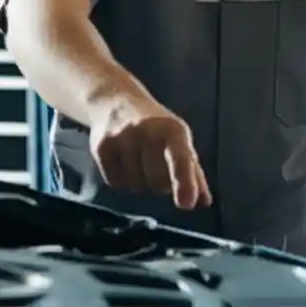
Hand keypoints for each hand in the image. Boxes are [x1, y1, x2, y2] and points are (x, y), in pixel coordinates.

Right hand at [88, 94, 212, 209]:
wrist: (116, 102)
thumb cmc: (155, 127)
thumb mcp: (178, 141)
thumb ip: (192, 172)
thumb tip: (204, 202)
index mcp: (173, 130)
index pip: (181, 158)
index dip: (184, 182)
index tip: (187, 204)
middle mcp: (147, 130)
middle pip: (158, 183)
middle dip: (160, 183)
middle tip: (156, 164)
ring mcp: (122, 137)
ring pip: (136, 186)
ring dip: (140, 182)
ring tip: (138, 159)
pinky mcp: (102, 147)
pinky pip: (115, 183)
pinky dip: (121, 180)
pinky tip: (122, 161)